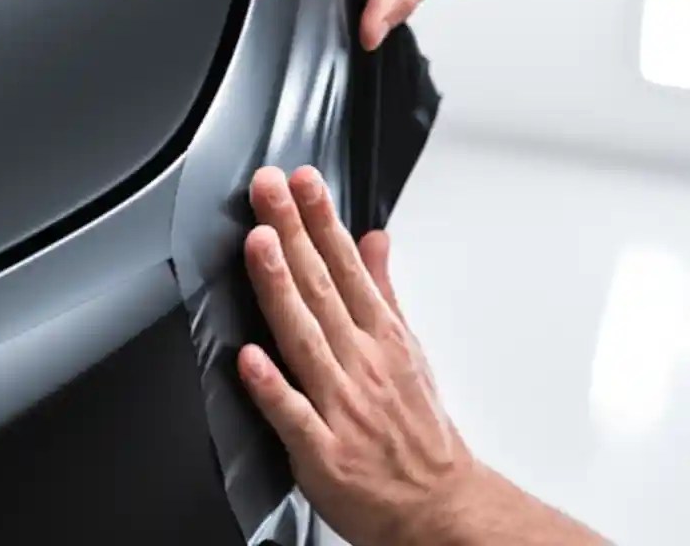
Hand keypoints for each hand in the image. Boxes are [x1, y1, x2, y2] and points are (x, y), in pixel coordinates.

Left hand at [239, 166, 475, 544]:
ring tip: (259, 245)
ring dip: (281, 289)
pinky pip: (292, 416)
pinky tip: (249, 358)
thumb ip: (383, 290)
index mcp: (380, 337)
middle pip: (322, 288)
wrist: (440, 509)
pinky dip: (273, 387)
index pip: (346, 266)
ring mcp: (342, 406)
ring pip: (305, 339)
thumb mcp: (408, 349)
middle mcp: (361, 364)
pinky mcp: (323, 451)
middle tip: (268, 189)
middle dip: (294, 233)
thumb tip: (374, 240)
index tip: (301, 180)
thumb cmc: (419, 432)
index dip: (321, 220)